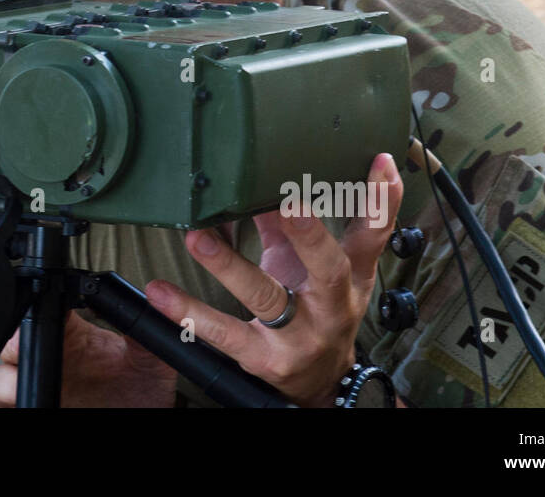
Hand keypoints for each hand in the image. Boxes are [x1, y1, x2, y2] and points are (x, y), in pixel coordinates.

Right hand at [0, 310, 177, 407]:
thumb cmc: (143, 389)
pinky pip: (8, 405)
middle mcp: (54, 357)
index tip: (45, 317)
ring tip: (34, 384)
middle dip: (16, 345)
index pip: (42, 310)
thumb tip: (155, 292)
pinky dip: (12, 401)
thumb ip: (153, 323)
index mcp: (75, 334)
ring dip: (10, 378)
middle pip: (13, 341)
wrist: (142, 417)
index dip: (36, 310)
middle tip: (32, 353)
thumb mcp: (152, 355)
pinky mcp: (41, 405)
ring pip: (2, 375)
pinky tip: (37, 401)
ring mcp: (45, 383)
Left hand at [145, 152, 402, 407]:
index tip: (379, 162)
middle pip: (330, 268)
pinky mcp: (266, 359)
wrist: (322, 381)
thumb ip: (291, 224)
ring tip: (197, 238)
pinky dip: (190, 313)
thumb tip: (261, 177)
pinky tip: (161, 293)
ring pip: (266, 298)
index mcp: (353, 276)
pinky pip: (225, 334)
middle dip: (309, 235)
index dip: (383, 201)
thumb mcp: (318, 267)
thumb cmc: (318, 309)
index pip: (374, 235)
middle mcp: (333, 306)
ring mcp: (301, 335)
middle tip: (287, 202)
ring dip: (229, 265)